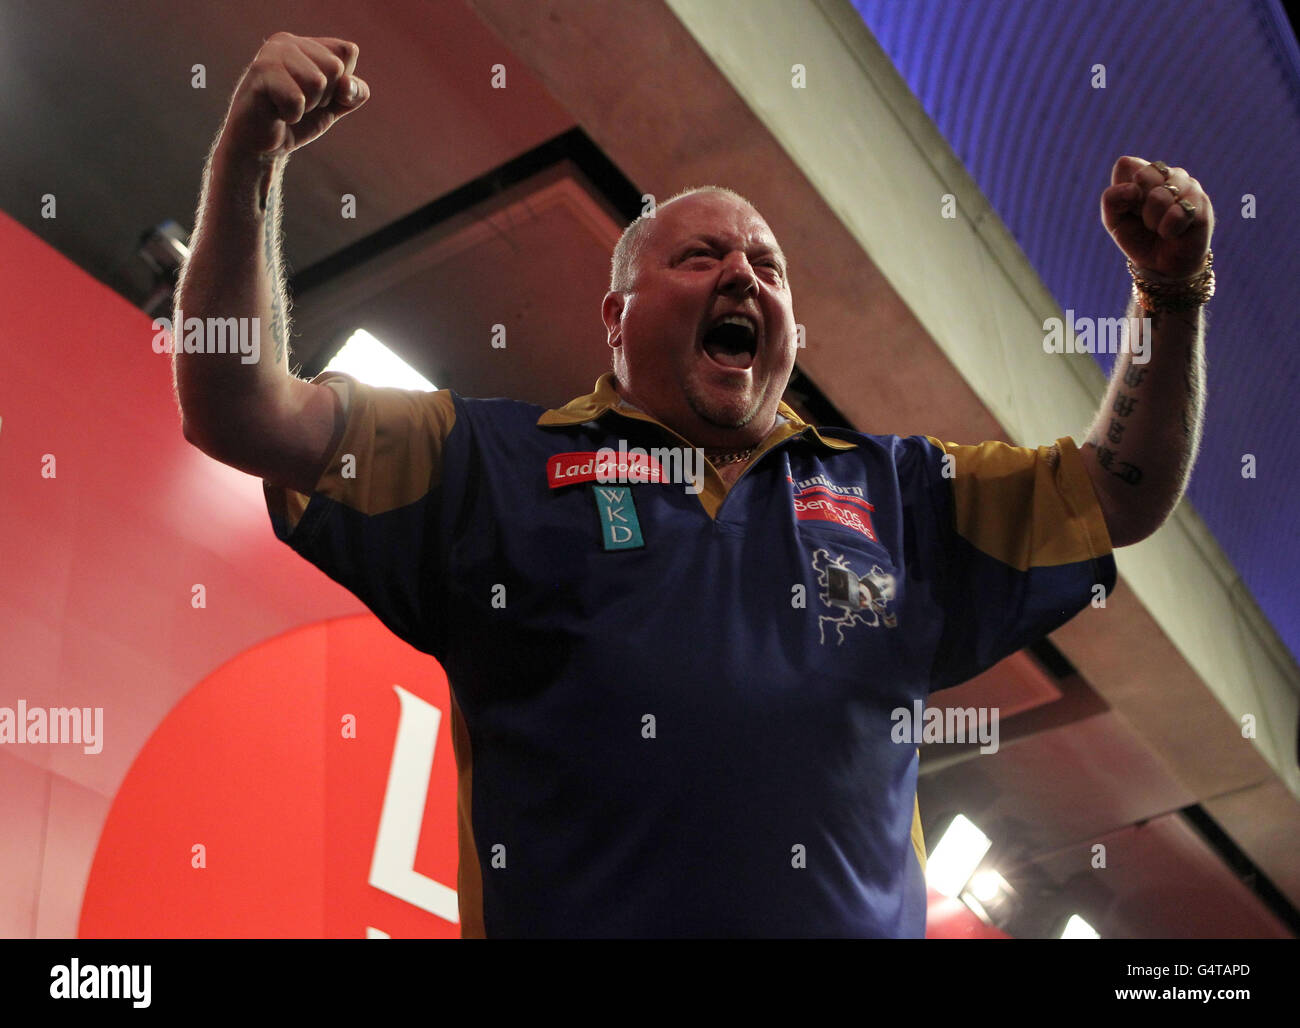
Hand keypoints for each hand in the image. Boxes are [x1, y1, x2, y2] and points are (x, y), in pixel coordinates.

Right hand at [219, 32, 368, 160]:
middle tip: (299, 103)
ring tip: (286, 106)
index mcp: (308, 43)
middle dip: (324, 96)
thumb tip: (347, 84)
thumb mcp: (336, 106)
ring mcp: (271, 53)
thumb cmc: (298, 121)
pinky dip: (292, 114)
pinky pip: (297, 99)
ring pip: (317, 81)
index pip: (349, 52)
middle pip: (335, 66)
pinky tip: (276, 112)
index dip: (342, 83)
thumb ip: (355, 92)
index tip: (318, 95)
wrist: (261, 146)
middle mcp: (288, 41)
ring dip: (307, 106)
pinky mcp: (260, 72)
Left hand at [1101, 156, 1212, 280]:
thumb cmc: (1138, 237)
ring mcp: (1189, 186)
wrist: (1162, 264)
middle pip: (1143, 175)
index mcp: (1146, 172)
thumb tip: (1133, 188)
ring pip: (1160, 195)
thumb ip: (1111, 199)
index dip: (1123, 192)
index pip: (1126, 166)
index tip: (1130, 208)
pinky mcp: (1202, 203)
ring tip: (1160, 227)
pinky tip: (1174, 232)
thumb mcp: (1114, 220)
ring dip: (1153, 220)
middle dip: (1138, 205)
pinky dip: (1168, 229)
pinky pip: (1177, 213)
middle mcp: (1170, 173)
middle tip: (1146, 219)